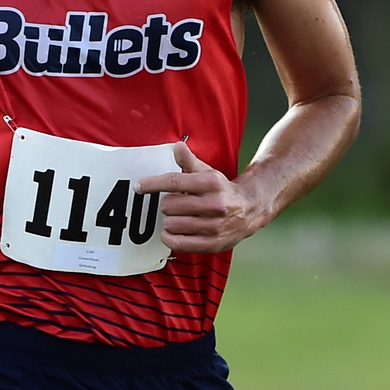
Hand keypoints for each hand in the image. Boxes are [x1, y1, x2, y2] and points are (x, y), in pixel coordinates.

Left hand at [138, 143, 264, 253]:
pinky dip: (170, 237)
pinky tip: (174, 231)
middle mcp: (214, 204)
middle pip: (169, 205)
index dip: (152, 184)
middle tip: (174, 204)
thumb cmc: (222, 189)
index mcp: (211, 183)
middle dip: (167, 204)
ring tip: (178, 217)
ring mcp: (214, 226)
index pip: (174, 182)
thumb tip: (177, 146)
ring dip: (169, 221)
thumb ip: (189, 161)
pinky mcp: (213, 243)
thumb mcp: (207, 172)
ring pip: (171, 224)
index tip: (138, 187)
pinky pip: (178, 243)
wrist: (251, 208)